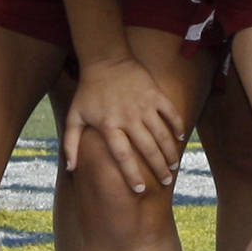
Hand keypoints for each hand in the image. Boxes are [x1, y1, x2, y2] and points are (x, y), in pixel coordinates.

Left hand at [63, 55, 186, 196]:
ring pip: (162, 134)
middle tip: (166, 181)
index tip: (140, 190)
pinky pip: (170, 113)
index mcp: (109, 125)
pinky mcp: (155, 94)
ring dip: (170, 152)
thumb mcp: (75, 116)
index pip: (122, 156)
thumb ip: (70, 144)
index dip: (132, 174)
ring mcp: (144, 105)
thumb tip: (71, 169)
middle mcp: (128, 117)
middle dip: (158, 168)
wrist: (105, 60)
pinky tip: (181, 139)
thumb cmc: (88, 91)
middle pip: (147, 149)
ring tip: (174, 165)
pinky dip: (177, 126)